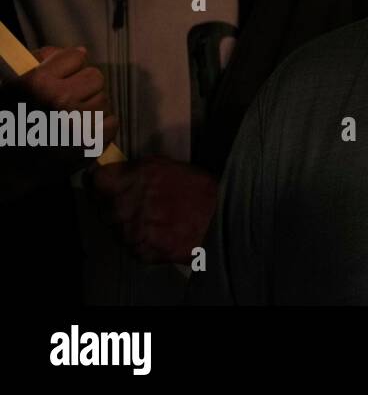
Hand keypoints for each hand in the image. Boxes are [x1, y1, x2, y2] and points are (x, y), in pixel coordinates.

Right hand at [10, 46, 118, 163]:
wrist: (5, 167)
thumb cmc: (8, 121)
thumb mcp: (13, 85)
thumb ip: (41, 62)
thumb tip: (80, 52)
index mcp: (38, 83)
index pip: (76, 56)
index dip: (68, 65)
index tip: (61, 76)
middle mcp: (61, 100)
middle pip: (95, 77)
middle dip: (83, 85)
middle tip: (69, 97)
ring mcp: (78, 124)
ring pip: (104, 99)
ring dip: (91, 105)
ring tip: (72, 116)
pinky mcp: (90, 144)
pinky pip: (112, 121)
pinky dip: (101, 125)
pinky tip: (83, 129)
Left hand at [89, 156, 217, 264]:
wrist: (220, 221)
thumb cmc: (198, 189)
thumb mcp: (168, 166)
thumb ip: (137, 170)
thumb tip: (118, 172)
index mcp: (131, 180)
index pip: (96, 181)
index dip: (103, 182)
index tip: (107, 185)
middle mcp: (123, 207)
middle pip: (103, 208)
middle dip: (115, 206)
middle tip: (137, 205)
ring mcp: (129, 233)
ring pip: (116, 230)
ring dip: (129, 226)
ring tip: (154, 220)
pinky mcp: (140, 253)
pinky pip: (132, 247)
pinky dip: (142, 242)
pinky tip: (160, 234)